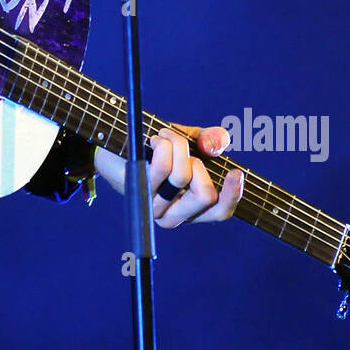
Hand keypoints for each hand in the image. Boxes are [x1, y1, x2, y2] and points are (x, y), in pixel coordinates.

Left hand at [92, 124, 243, 227]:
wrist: (113, 145)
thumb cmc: (156, 147)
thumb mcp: (190, 140)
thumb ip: (210, 140)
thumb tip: (216, 146)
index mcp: (192, 207)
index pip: (220, 212)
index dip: (232, 195)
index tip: (236, 171)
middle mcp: (174, 214)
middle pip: (205, 195)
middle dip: (197, 161)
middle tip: (183, 144)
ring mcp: (153, 207)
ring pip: (181, 177)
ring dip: (177, 145)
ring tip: (164, 135)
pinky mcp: (137, 194)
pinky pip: (161, 169)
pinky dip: (163, 145)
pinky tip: (155, 140)